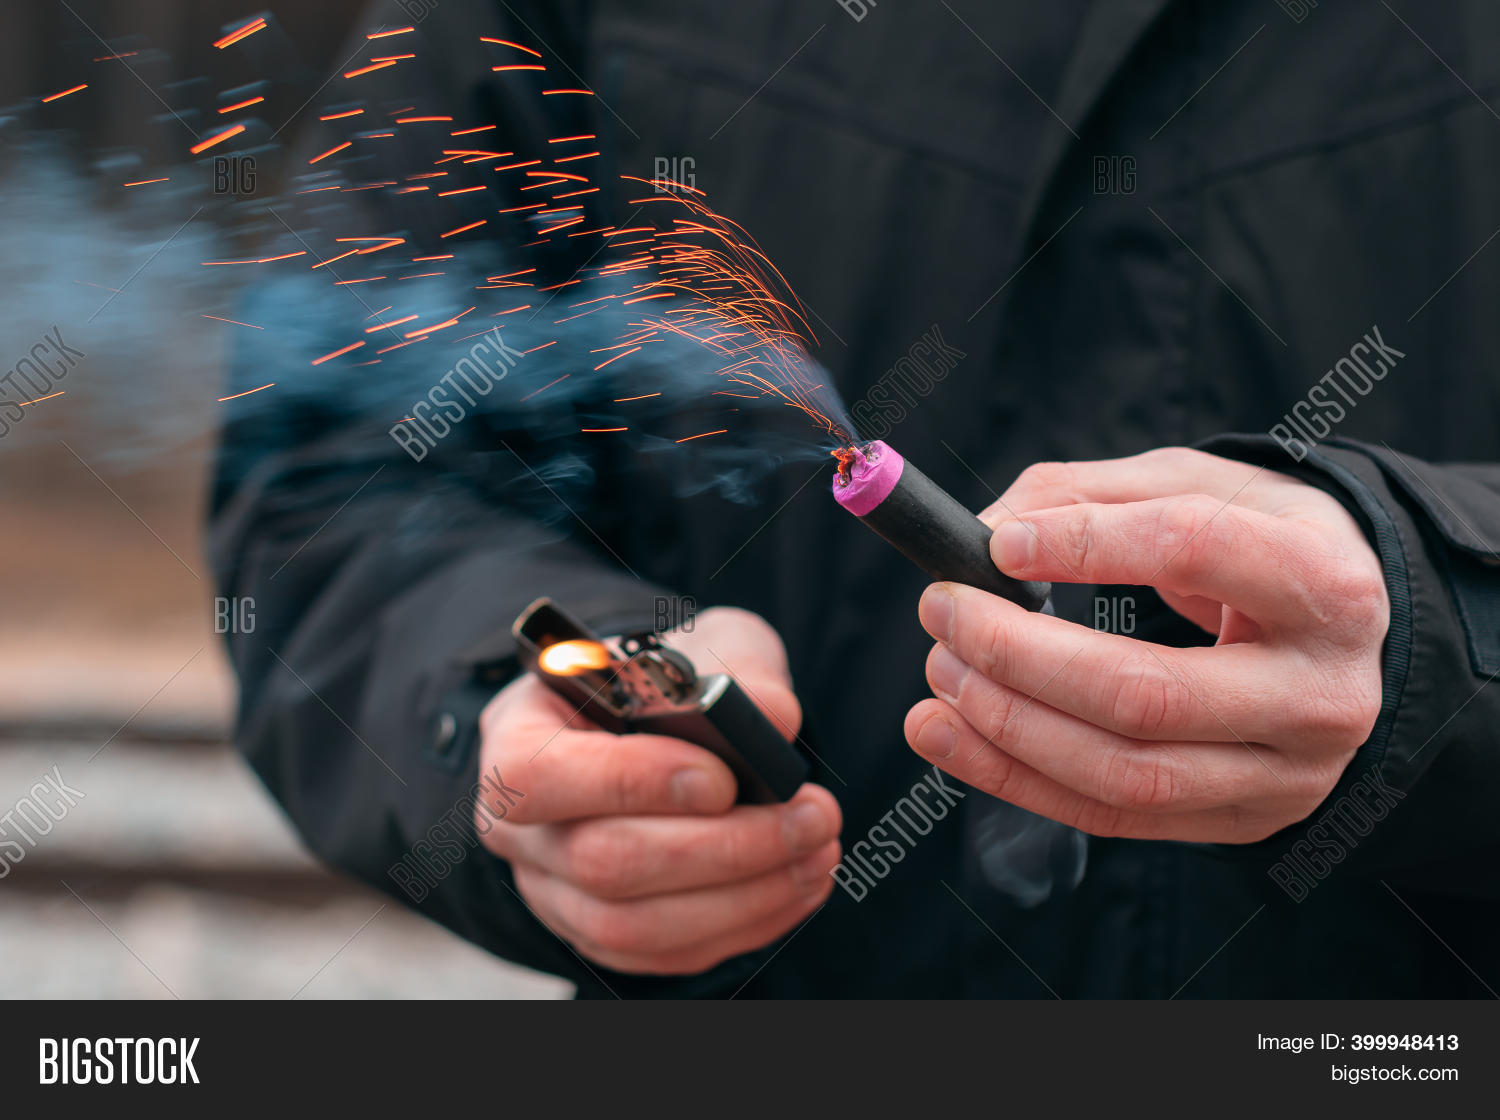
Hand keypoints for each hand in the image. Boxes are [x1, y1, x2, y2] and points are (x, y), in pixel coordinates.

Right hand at [476, 606, 839, 974]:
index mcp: (517, 733)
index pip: (540, 776)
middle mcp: (518, 826)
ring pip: (634, 925)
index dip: (629, 782)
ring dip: (744, 895)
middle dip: (721, 848)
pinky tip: (799, 882)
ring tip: (818, 851)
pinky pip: (665, 953)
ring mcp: (552, 890)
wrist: (656, 725)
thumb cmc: (667, 681)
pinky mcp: (598, 933)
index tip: (723, 778)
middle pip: (601, 863)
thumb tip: (772, 720)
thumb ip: (736, 668)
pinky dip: (744, 923)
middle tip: (810, 818)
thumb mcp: (701, 646)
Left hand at [904, 447, 1388, 842]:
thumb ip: (1084, 495)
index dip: (1084, 545)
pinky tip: (944, 733)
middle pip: (1145, 693)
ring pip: (1122, 772)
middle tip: (943, 609)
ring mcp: (1285, 775)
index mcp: (1327, 584)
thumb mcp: (1194, 485)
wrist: (1337, 639)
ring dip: (1004, 725)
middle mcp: (1320, 694)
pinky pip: (1108, 815)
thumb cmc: (1257, 544)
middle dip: (1019, 655)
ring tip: (939, 672)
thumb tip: (983, 536)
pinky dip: (1010, 777)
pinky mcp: (1239, 821)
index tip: (996, 547)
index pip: (1194, 551)